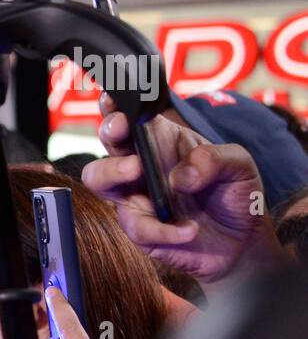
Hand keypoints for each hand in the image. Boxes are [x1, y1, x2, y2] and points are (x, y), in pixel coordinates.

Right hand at [82, 93, 283, 286]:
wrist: (241, 241)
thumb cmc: (233, 194)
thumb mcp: (239, 165)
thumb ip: (214, 159)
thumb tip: (179, 176)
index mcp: (160, 141)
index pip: (130, 116)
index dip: (114, 104)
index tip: (113, 97)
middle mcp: (140, 166)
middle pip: (106, 143)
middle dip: (108, 132)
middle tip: (122, 129)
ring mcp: (135, 197)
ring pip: (99, 180)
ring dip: (112, 172)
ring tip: (138, 172)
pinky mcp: (140, 229)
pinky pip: (138, 227)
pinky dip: (165, 230)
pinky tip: (189, 229)